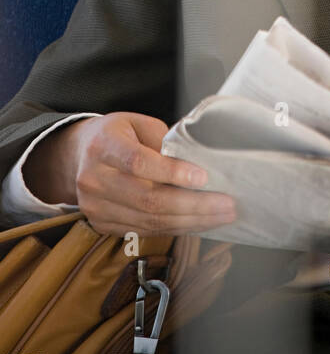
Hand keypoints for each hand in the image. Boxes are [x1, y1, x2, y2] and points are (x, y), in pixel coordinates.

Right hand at [22, 112, 236, 236]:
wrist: (78, 155)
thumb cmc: (118, 135)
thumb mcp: (138, 124)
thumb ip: (164, 141)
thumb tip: (199, 162)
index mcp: (104, 146)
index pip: (139, 163)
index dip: (172, 172)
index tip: (203, 177)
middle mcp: (95, 179)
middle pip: (148, 199)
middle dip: (194, 205)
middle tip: (227, 204)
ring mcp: (95, 206)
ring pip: (150, 220)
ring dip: (191, 221)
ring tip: (221, 216)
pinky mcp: (102, 224)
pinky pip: (145, 230)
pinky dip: (176, 228)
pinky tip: (199, 223)